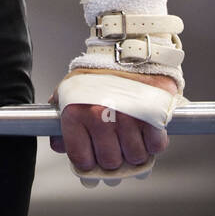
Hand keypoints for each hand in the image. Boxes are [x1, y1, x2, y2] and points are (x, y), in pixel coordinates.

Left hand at [48, 69, 177, 182]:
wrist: (127, 49)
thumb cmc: (99, 72)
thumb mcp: (71, 91)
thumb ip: (62, 120)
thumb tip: (58, 146)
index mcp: (77, 113)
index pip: (82, 159)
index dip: (88, 166)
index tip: (93, 164)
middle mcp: (101, 117)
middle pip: (110, 163)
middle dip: (113, 159)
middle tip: (115, 149)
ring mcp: (128, 118)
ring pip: (134, 158)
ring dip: (134, 152)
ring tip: (130, 138)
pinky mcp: (153, 115)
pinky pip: (155, 146)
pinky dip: (153, 143)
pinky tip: (146, 131)